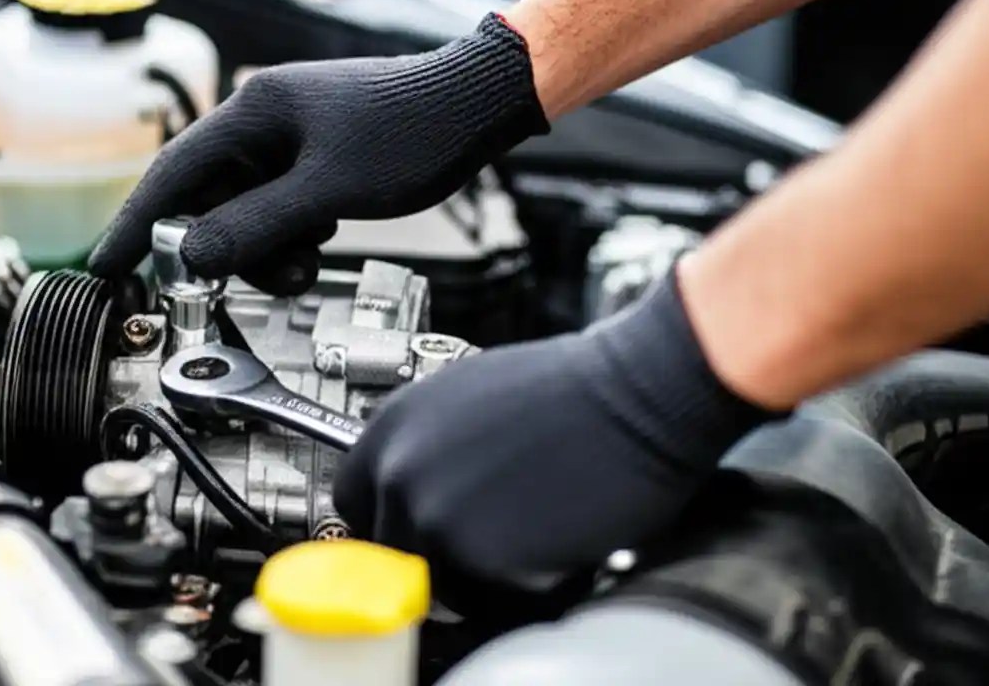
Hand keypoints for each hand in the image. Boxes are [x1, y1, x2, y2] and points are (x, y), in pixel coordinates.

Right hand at [89, 14, 546, 293]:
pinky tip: (324, 236)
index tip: (107, 265)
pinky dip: (292, 233)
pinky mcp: (317, 157)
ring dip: (267, 247)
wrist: (477, 107)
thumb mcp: (328, 191)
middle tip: (255, 278)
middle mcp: (264, 123)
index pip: (172, 174)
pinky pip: (281, 206)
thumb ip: (256, 225)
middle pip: (211, 200)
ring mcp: (292, 140)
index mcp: (253, 114)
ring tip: (307, 259)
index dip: (137, 224)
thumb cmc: (411, 132)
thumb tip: (192, 256)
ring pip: (248, 210)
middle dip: (228, 248)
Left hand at [333, 276, 774, 615]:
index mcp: (393, 425)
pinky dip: (520, 587)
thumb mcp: (468, 398)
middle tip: (486, 540)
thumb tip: (415, 489)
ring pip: (435, 583)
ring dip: (477, 576)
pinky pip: (485, 599)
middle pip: (390, 550)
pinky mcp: (477, 556)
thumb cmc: (571, 388)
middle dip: (435, 554)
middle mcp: (399, 470)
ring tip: (528, 531)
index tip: (414, 532)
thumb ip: (427, 447)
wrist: (636, 392)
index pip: (352, 500)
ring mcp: (433, 515)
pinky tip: (552, 540)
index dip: (391, 521)